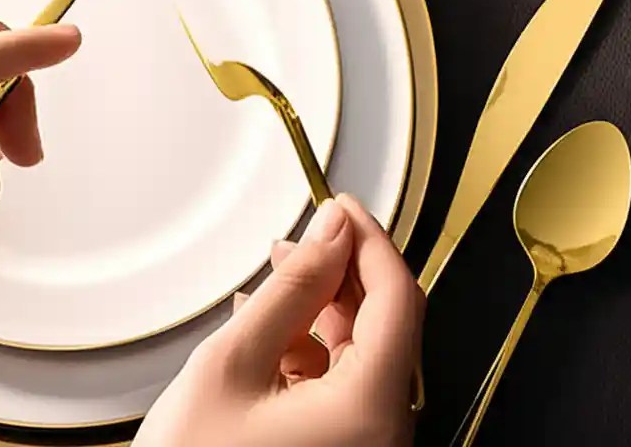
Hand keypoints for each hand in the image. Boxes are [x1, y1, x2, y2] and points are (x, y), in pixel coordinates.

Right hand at [137, 195, 423, 446]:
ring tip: (277, 280)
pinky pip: (341, 382)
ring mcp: (364, 442)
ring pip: (361, 350)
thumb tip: (330, 235)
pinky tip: (271, 328)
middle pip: (385, 322)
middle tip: (306, 237)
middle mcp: (382, 430)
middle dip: (343, 272)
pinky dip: (310, 347)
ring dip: (322, 307)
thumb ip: (291, 289)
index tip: (343, 207)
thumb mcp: (233, 363)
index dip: (370, 240)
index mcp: (370, 408)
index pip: (398, 296)